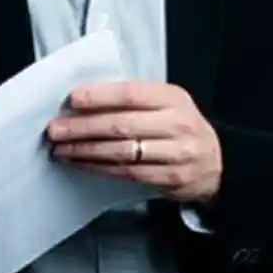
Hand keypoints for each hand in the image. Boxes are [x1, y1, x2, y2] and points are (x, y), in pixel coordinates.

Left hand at [46, 81, 222, 204]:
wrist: (216, 161)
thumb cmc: (180, 126)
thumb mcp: (166, 103)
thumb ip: (134, 99)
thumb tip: (85, 99)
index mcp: (172, 98)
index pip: (131, 94)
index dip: (99, 96)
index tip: (72, 99)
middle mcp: (177, 124)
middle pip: (122, 125)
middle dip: (83, 128)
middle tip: (56, 129)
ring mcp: (176, 153)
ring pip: (122, 152)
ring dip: (85, 151)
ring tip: (61, 148)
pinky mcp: (171, 178)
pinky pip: (127, 173)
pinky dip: (99, 168)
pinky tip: (81, 163)